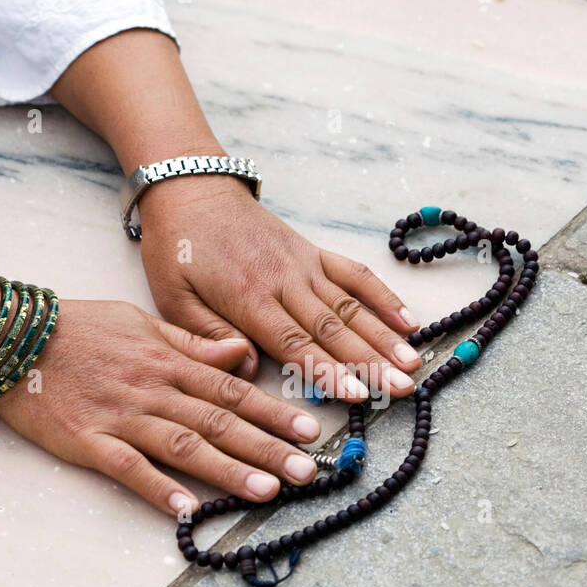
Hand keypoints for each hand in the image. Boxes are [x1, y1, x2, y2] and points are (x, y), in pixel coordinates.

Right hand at [0, 299, 322, 515]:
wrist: (11, 337)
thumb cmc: (79, 328)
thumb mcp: (142, 322)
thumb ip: (193, 343)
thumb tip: (241, 355)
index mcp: (169, 361)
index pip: (232, 390)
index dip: (274, 411)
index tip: (310, 431)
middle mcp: (154, 388)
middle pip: (219, 422)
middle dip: (267, 447)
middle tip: (306, 471)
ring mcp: (122, 416)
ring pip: (183, 445)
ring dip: (227, 470)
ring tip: (265, 492)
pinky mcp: (88, 441)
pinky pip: (128, 467)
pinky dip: (158, 488)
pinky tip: (186, 509)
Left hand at [136, 175, 422, 400]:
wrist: (192, 191)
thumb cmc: (178, 250)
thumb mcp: (173, 298)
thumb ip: (209, 337)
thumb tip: (248, 371)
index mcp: (247, 298)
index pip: (294, 343)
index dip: (327, 370)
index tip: (356, 394)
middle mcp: (284, 281)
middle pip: (333, 329)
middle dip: (370, 361)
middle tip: (400, 387)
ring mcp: (304, 265)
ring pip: (351, 306)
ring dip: (384, 336)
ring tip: (413, 363)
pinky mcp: (314, 252)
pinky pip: (354, 275)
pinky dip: (384, 297)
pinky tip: (409, 320)